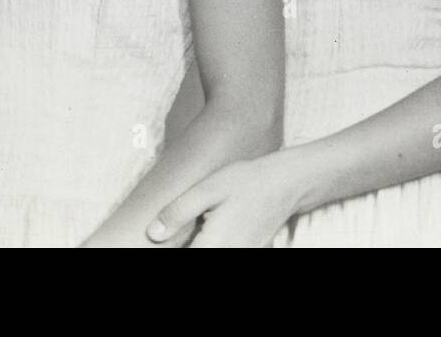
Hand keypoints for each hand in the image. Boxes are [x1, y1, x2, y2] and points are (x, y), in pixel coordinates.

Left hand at [146, 151, 306, 247]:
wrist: (287, 184)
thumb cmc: (247, 182)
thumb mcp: (209, 189)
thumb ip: (179, 212)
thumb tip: (153, 233)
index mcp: (214, 245)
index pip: (179, 258)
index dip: (167, 248)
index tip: (160, 238)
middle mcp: (228, 256)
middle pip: (195, 256)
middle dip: (181, 245)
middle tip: (170, 231)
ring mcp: (239, 256)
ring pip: (206, 254)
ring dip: (194, 244)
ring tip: (190, 229)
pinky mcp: (246, 252)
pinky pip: (219, 251)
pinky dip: (208, 243)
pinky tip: (204, 230)